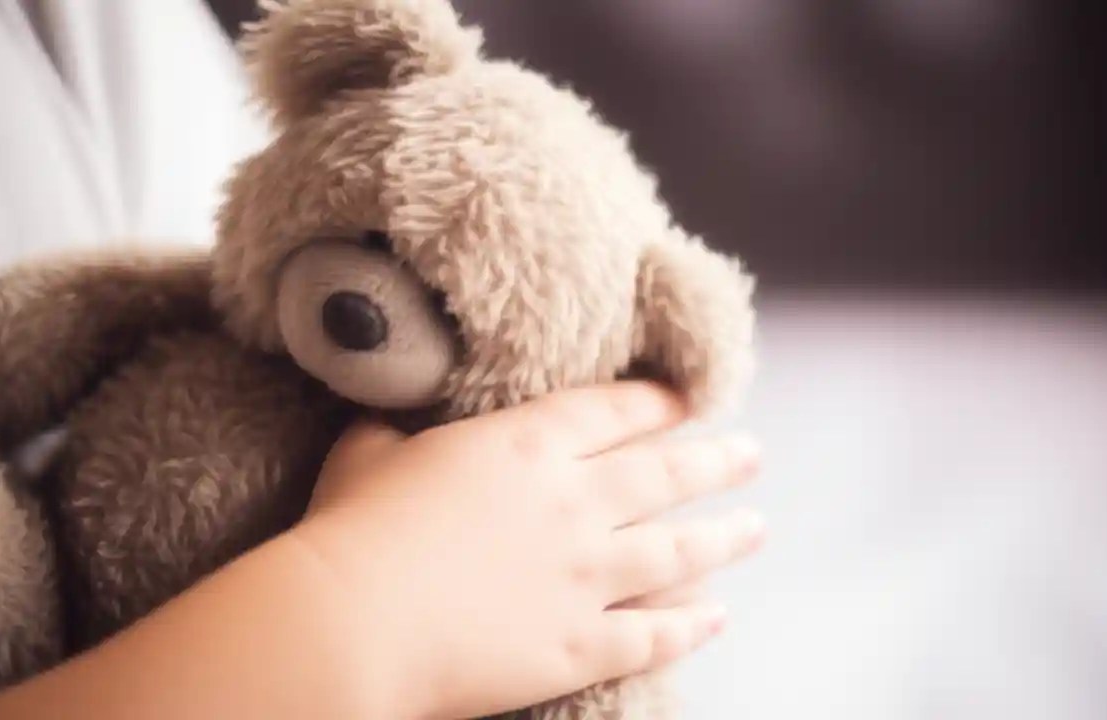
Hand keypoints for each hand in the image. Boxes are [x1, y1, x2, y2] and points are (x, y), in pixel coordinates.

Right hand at [294, 380, 763, 719]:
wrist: (351, 623)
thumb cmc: (351, 533)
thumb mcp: (368, 454)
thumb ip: (396, 434)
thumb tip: (392, 428)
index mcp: (527, 446)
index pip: (614, 412)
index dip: (659, 403)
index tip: (691, 401)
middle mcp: (574, 504)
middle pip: (667, 475)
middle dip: (718, 461)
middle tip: (752, 454)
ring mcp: (586, 578)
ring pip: (679, 551)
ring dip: (725, 538)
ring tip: (755, 528)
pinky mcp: (580, 646)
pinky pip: (654, 634)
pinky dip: (691, 626)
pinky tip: (716, 617)